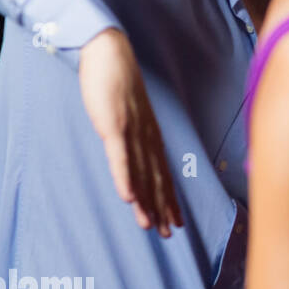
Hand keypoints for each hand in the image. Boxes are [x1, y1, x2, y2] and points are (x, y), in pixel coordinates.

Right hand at [78, 28, 183, 236]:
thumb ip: (133, 135)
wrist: (110, 54)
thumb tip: (135, 154)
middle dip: (163, 209)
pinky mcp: (114, 125)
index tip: (178, 222)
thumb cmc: (118, 83)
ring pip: (140, 174)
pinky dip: (124, 177)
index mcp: (152, 136)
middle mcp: (147, 138)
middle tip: (170, 234)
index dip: (170, 200)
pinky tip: (127, 197)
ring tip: (151, 227)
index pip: (164, 174)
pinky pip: (120, 156)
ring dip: (145, 202)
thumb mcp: (130, 114)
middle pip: (156, 180)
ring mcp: (132, 132)